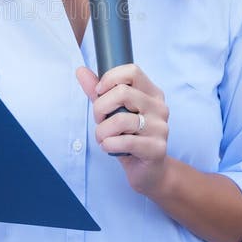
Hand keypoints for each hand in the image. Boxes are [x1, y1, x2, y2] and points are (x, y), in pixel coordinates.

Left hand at [76, 64, 169, 196]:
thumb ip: (98, 92)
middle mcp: (159, 107)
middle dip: (100, 108)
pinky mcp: (157, 148)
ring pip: (120, 119)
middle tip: (99, 120)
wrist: (148, 171)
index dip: (110, 79)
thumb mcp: (112, 111)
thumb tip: (81, 70)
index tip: (99, 92)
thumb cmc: (129, 137)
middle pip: (123, 93)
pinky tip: (109, 147)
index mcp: (151, 93)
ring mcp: (160, 127)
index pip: (132, 71)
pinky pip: (125, 141)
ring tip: (103, 138)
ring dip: (102, 131)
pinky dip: (109, 144)